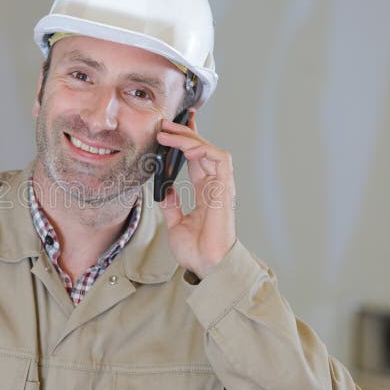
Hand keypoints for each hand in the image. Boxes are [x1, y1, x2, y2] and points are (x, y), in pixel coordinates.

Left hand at [156, 111, 235, 278]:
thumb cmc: (196, 250)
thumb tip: (165, 189)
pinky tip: (186, 145)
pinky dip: (203, 148)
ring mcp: (221, 186)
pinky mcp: (224, 189)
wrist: (207, 265)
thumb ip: (172, 204)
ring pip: (210, 149)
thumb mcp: (176, 223)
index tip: (171, 129)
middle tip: (164, 124)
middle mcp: (214, 185)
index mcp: (205, 192)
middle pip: (202, 149)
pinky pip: (219, 159)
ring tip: (168, 132)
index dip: (185, 141)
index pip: (196, 158)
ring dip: (190, 137)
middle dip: (184, 132)